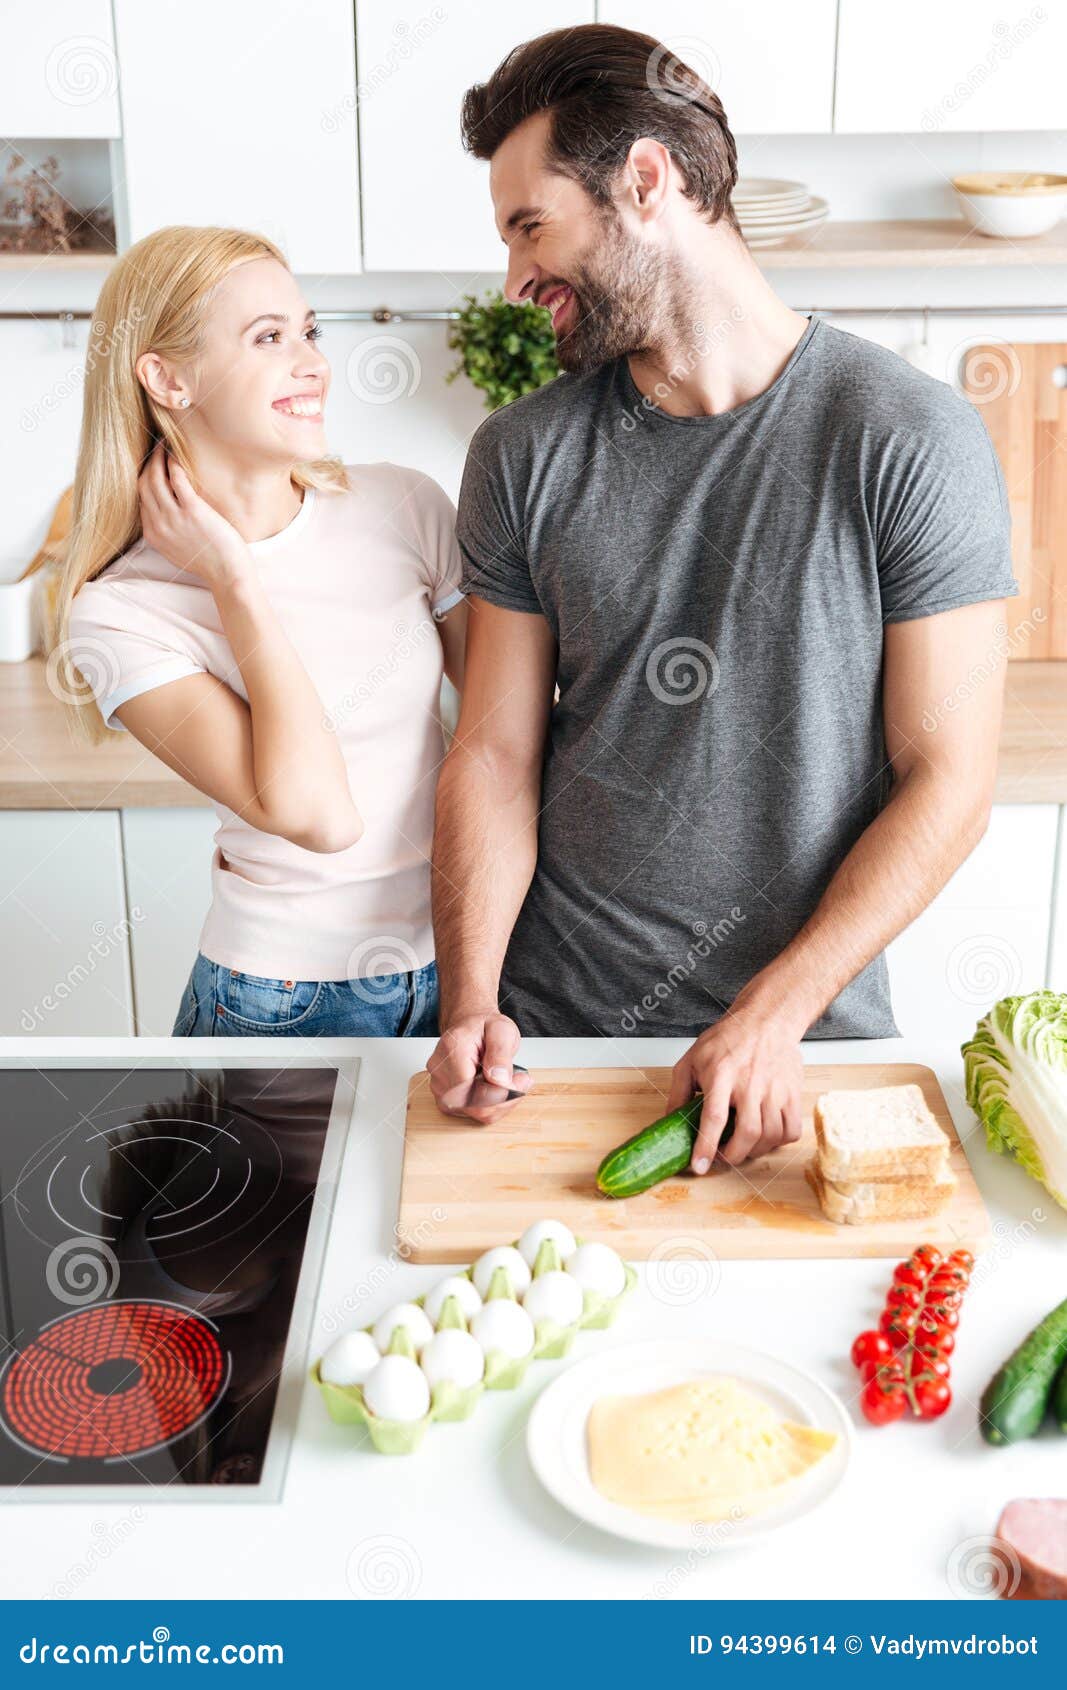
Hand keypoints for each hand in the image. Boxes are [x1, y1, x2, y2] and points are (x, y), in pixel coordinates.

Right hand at [138, 445, 249, 588]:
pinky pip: (176, 479)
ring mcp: (173, 518)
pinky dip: (174, 464)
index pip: (140, 498)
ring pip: (155, 478)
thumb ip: (167, 532)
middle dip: (148, 462)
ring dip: (158, 457)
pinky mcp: (192, 511)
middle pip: (143, 484)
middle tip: (156, 447)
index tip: (152, 464)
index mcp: (153, 534)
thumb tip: (168, 512)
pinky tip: (178, 455)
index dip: (145, 477)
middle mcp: (158, 524)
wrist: (228, 575)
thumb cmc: (209, 562)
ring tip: (165, 444)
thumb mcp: (178, 550)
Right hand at [426, 1009, 532, 1124]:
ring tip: (512, 1082)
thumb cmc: (484, 1026)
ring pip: (474, 1113)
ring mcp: (439, 1086)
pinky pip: (470, 1112)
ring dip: (499, 1103)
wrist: (470, 1025)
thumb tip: (499, 1080)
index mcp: (453, 1050)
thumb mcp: (501, 1029)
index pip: (474, 1090)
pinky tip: (498, 1089)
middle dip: (505, 1099)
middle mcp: (440, 1071)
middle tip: (521, 1081)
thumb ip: (501, 1053)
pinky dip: (490, 1106)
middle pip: (475, 1106)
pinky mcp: (445, 1097)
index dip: (503, 1093)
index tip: (523, 1079)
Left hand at [666, 999, 804, 1172]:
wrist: (766, 1020)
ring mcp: (775, 1089)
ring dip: (754, 1151)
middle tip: (721, 1157)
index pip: (714, 1118)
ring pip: (770, 1136)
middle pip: (748, 1134)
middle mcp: (750, 1084)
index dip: (705, 1146)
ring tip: (741, 1146)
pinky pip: (791, 1130)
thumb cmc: (729, 1038)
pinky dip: (778, 1142)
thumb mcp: (692, 1059)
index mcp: (721, 1074)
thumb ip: (679, 1091)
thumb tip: (670, 1121)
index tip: (699, 1166)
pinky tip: (765, 1135)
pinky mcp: (793, 1093)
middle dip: (732, 1156)